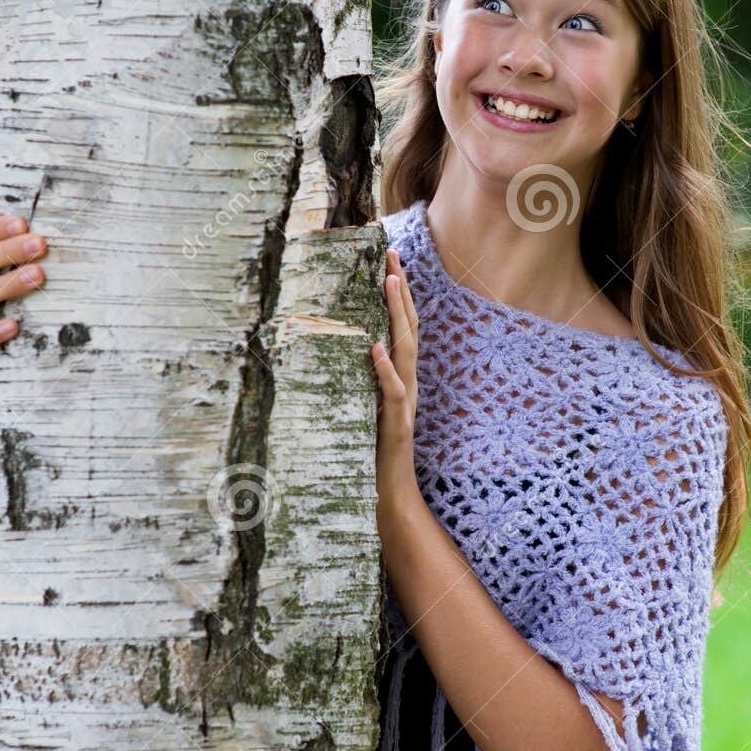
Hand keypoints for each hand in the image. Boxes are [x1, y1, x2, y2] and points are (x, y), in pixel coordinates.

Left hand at [370, 247, 423, 541]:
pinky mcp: (396, 423)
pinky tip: (374, 348)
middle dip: (401, 291)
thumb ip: (360, 380)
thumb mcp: (365, 406)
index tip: (391, 262)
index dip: (400, 295)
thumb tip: (341, 349)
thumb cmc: (372, 452)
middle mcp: (408, 383)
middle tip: (392, 256)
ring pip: (406, 350)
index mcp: (402, 377)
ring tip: (390, 284)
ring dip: (397, 316)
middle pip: (409, 328)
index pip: (404, 328)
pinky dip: (385, 369)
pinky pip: (392, 391)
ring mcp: (405, 402)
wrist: (389, 494)